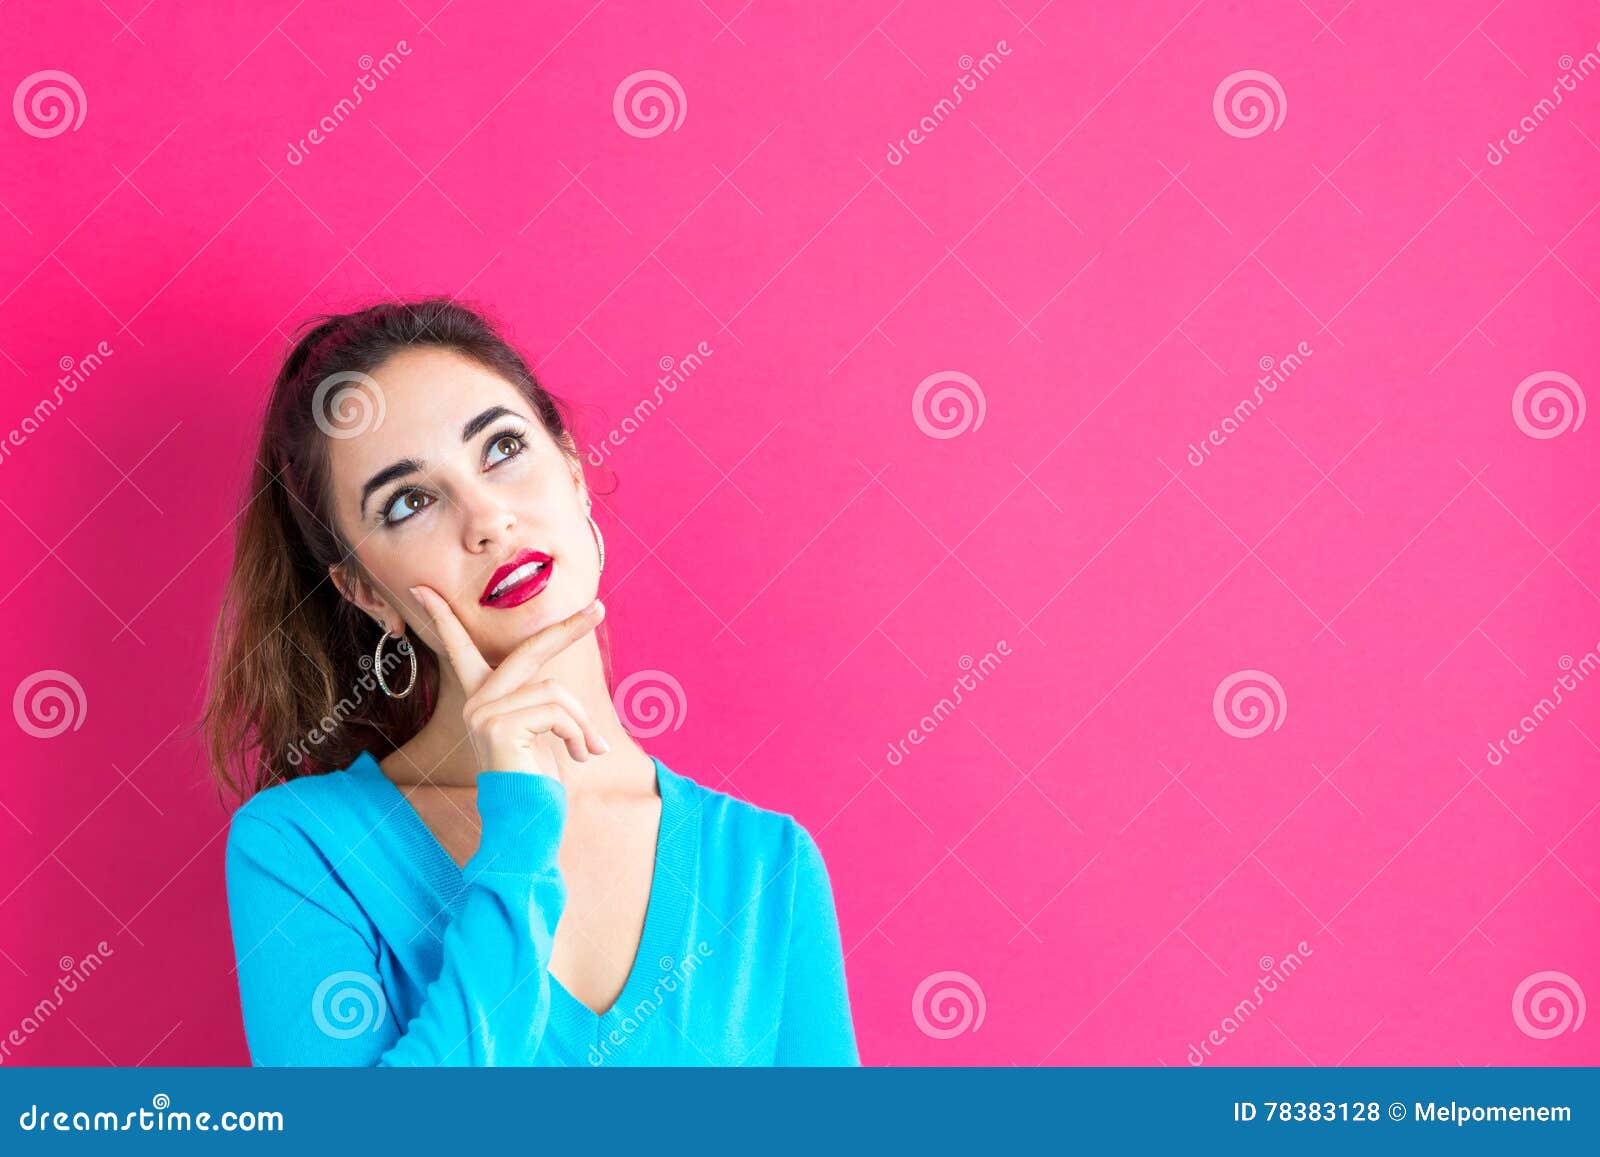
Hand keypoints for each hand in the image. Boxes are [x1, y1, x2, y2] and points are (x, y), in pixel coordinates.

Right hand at [409, 585, 608, 783]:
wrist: (525, 827)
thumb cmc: (535, 782)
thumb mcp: (539, 733)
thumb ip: (541, 703)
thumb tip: (561, 692)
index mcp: (482, 700)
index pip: (459, 649)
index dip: (443, 617)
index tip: (420, 587)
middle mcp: (476, 702)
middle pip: (528, 651)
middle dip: (566, 629)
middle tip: (600, 608)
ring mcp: (483, 712)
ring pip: (555, 691)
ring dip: (583, 722)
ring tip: (589, 750)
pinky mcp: (499, 726)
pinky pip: (557, 711)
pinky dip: (580, 733)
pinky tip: (582, 756)